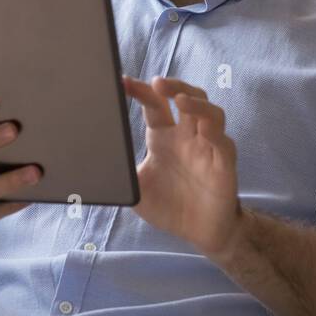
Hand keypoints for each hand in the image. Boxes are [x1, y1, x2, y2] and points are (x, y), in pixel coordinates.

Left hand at [121, 75, 242, 256]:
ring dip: (196, 102)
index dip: (141, 90)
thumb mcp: (137, 188)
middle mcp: (186, 136)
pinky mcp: (223, 164)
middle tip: (157, 83)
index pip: (154, 105)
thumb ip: (121, 171)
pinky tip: (203, 129)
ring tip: (180, 99)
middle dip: (173, 86)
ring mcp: (207, 147)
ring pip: (209, 112)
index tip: (123, 81)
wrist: (200, 233)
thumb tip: (92, 161)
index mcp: (163, 137)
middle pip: (186, 97)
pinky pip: (223, 143)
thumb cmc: (169, 206)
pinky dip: (214, 132)